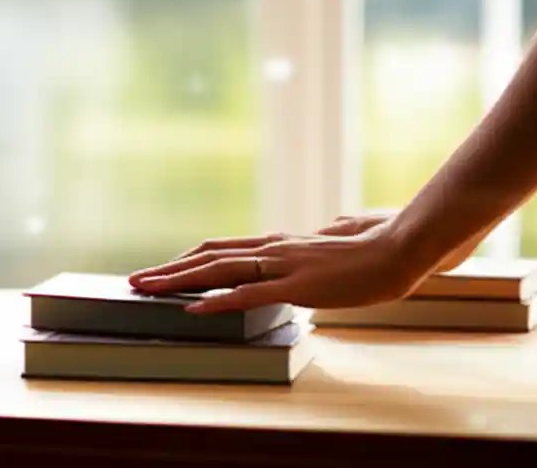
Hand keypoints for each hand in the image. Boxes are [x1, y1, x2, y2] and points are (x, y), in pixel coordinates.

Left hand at [127, 215, 424, 313]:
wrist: (401, 249)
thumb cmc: (374, 248)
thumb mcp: (339, 240)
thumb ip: (327, 235)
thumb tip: (330, 227)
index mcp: (280, 243)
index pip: (223, 248)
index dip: (189, 259)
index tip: (162, 268)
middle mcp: (273, 249)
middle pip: (209, 256)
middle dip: (169, 270)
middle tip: (135, 280)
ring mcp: (283, 266)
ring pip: (218, 270)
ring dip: (178, 281)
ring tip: (148, 290)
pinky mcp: (298, 286)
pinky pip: (249, 294)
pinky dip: (217, 301)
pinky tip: (194, 309)